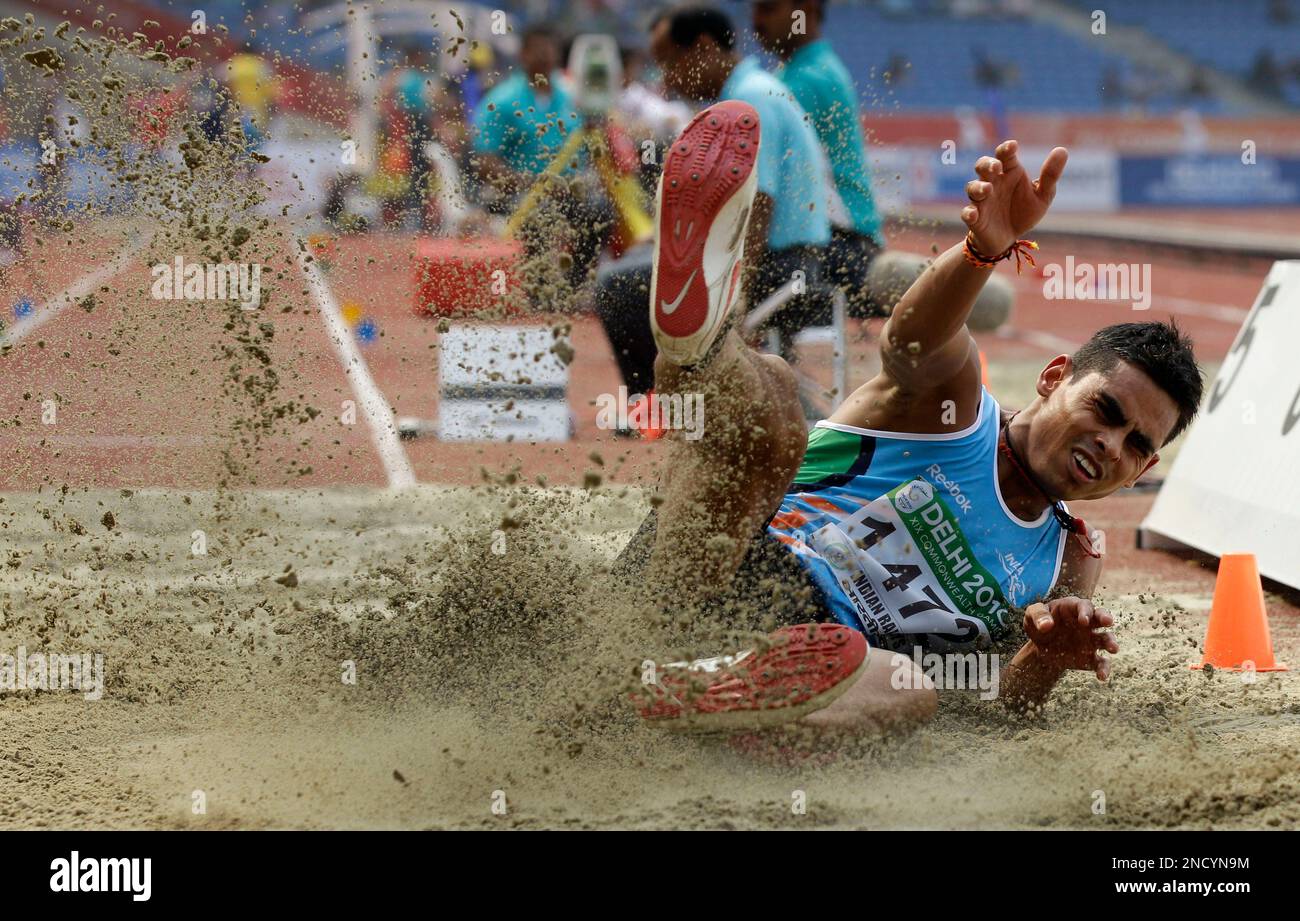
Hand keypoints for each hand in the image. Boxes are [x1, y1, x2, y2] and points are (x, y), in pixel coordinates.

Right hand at [960, 140, 1067, 255]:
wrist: (1009, 239)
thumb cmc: (1024, 212)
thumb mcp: (1043, 195)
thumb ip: (1050, 175)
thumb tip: (1062, 150)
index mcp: (1009, 173)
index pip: (1005, 155)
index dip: (1006, 149)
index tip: (1013, 147)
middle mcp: (993, 183)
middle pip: (982, 166)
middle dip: (987, 164)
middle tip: (997, 167)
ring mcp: (982, 200)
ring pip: (973, 187)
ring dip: (978, 187)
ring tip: (987, 189)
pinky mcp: (975, 218)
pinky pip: (967, 212)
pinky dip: (968, 212)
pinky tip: (973, 214)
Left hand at [1022, 596, 1116, 680]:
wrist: (1039, 647)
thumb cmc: (1038, 624)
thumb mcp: (1031, 615)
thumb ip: (1037, 615)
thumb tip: (1047, 625)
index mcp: (1072, 608)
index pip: (1084, 605)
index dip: (1085, 611)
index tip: (1083, 621)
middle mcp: (1086, 623)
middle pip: (1101, 617)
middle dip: (1106, 618)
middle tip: (1108, 622)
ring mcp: (1090, 640)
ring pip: (1106, 639)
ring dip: (1111, 642)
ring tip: (1113, 649)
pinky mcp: (1090, 657)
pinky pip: (1101, 662)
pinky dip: (1104, 669)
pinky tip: (1102, 676)